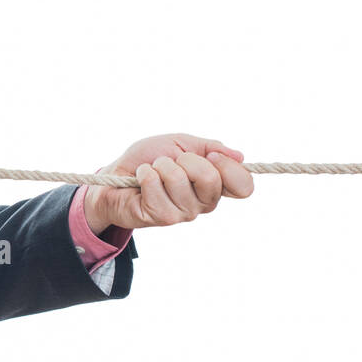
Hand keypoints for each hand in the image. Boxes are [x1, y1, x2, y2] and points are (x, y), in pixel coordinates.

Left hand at [82, 133, 253, 233]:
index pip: (244, 187)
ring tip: (153, 170)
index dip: (230, 168)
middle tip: (170, 160)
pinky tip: (141, 179)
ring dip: (160, 166)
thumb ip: (209, 147)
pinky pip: (156, 186)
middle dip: (186, 160)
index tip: (210, 155)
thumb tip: (239, 156)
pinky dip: (145, 174)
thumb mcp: (181, 143)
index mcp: (214, 185)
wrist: (117, 173)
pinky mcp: (161, 217)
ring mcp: (183, 213)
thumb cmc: (150, 158)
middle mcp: (203, 203)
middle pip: (212, 179)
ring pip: (180, 180)